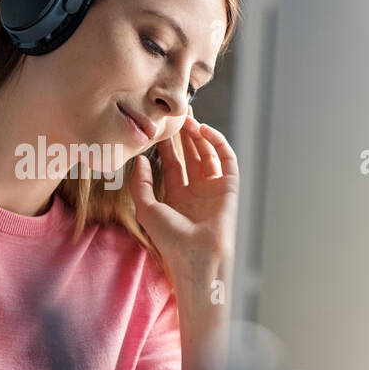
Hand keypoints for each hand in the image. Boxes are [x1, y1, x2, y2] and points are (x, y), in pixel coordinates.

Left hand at [128, 115, 239, 285]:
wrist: (196, 254)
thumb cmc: (170, 238)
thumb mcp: (146, 208)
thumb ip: (140, 183)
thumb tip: (139, 160)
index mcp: (176, 198)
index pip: (172, 165)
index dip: (166, 146)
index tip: (158, 128)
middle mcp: (196, 191)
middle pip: (191, 156)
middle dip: (184, 135)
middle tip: (177, 115)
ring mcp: (213, 189)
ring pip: (207, 154)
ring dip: (199, 136)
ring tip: (188, 119)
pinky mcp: (229, 187)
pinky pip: (226, 160)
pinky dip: (217, 143)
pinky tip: (204, 130)